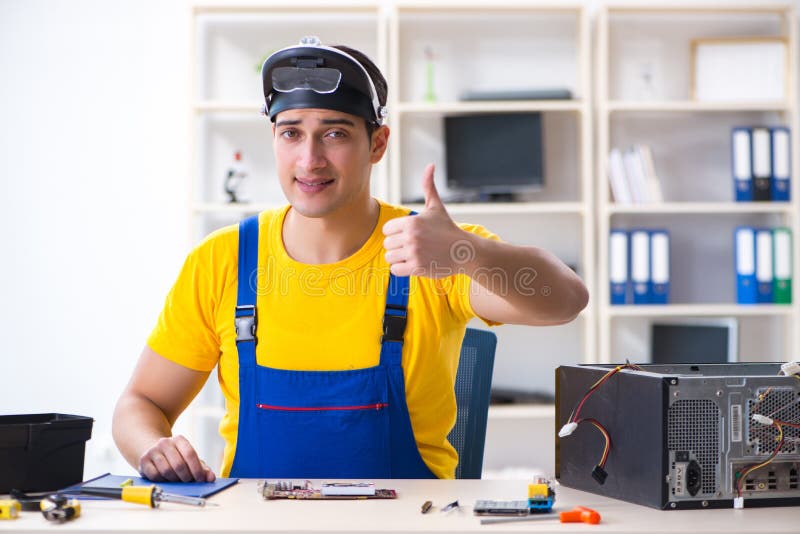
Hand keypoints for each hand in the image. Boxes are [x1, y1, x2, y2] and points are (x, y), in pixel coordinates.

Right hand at [138, 435, 215, 481]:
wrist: (152, 450)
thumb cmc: (175, 457)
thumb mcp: (190, 459)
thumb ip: (202, 468)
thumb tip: (211, 478)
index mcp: (179, 439)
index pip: (190, 454)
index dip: (196, 469)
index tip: (200, 479)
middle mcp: (165, 443)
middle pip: (178, 465)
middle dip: (186, 477)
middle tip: (188, 482)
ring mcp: (153, 451)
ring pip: (166, 471)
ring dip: (174, 480)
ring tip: (177, 480)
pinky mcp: (143, 461)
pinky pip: (155, 476)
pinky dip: (162, 481)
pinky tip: (165, 479)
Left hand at [383, 163, 473, 277]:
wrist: (463, 251)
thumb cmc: (447, 229)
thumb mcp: (436, 207)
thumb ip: (428, 186)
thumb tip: (430, 165)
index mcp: (412, 221)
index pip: (387, 230)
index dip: (396, 233)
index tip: (409, 235)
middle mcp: (411, 237)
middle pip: (387, 244)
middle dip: (397, 246)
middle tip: (412, 246)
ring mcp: (414, 253)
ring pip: (389, 257)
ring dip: (398, 258)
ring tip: (412, 255)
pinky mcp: (417, 268)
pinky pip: (395, 270)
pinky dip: (401, 269)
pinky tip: (413, 264)